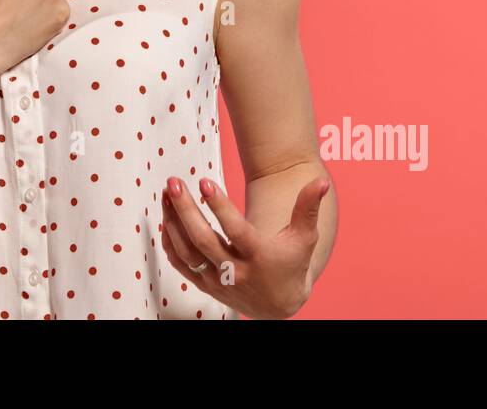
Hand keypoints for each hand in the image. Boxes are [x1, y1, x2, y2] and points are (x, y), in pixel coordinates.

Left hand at [160, 173, 330, 318]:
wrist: (279, 305)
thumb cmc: (291, 265)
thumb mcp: (304, 238)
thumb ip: (308, 209)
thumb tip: (320, 183)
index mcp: (259, 256)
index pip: (235, 231)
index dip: (220, 206)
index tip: (205, 182)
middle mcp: (235, 270)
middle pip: (204, 240)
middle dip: (186, 210)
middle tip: (174, 183)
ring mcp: (217, 280)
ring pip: (188, 252)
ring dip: (173, 222)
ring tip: (167, 195)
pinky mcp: (205, 285)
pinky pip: (181, 265)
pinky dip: (170, 243)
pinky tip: (166, 219)